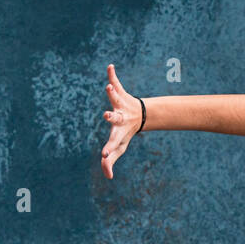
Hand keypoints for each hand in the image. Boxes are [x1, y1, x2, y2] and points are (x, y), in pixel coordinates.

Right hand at [100, 63, 142, 178]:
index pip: (112, 143)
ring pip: (115, 98)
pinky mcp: (121, 94)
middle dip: (110, 117)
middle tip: (105, 115)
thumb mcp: (119, 147)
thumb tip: (109, 177)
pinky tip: (110, 67)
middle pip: (115, 119)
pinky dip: (112, 75)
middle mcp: (120, 118)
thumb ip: (111, 160)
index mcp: (118, 132)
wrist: (140, 116)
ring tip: (107, 86)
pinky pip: (117, 83)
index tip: (104, 157)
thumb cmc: (126, 133)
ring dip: (111, 92)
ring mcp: (121, 105)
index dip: (109, 150)